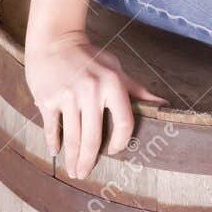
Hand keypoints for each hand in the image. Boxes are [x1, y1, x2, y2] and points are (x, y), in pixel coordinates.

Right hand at [24, 30, 166, 177]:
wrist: (55, 38)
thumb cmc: (89, 56)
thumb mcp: (115, 68)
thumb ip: (136, 90)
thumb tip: (163, 105)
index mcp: (112, 84)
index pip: (124, 122)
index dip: (120, 142)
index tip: (113, 151)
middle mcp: (91, 90)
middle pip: (93, 138)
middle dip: (88, 160)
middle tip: (85, 174)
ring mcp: (68, 95)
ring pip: (72, 137)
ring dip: (72, 158)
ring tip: (73, 171)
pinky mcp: (47, 98)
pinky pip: (52, 127)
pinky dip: (53, 142)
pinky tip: (55, 151)